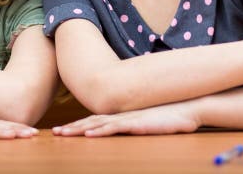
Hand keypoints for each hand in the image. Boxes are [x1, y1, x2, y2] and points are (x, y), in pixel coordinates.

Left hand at [52, 103, 199, 136]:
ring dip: (79, 130)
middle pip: (91, 122)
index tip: (63, 131)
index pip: (96, 120)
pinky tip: (88, 135)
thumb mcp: (150, 122)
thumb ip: (137, 124)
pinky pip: (115, 128)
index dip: (78, 125)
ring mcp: (128, 119)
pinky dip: (99, 131)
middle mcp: (122, 115)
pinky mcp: (137, 124)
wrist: (189, 107)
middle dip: (72, 128)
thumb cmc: (171, 116)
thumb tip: (129, 129)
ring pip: (98, 125)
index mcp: (124, 115)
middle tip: (54, 133)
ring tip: (63, 135)